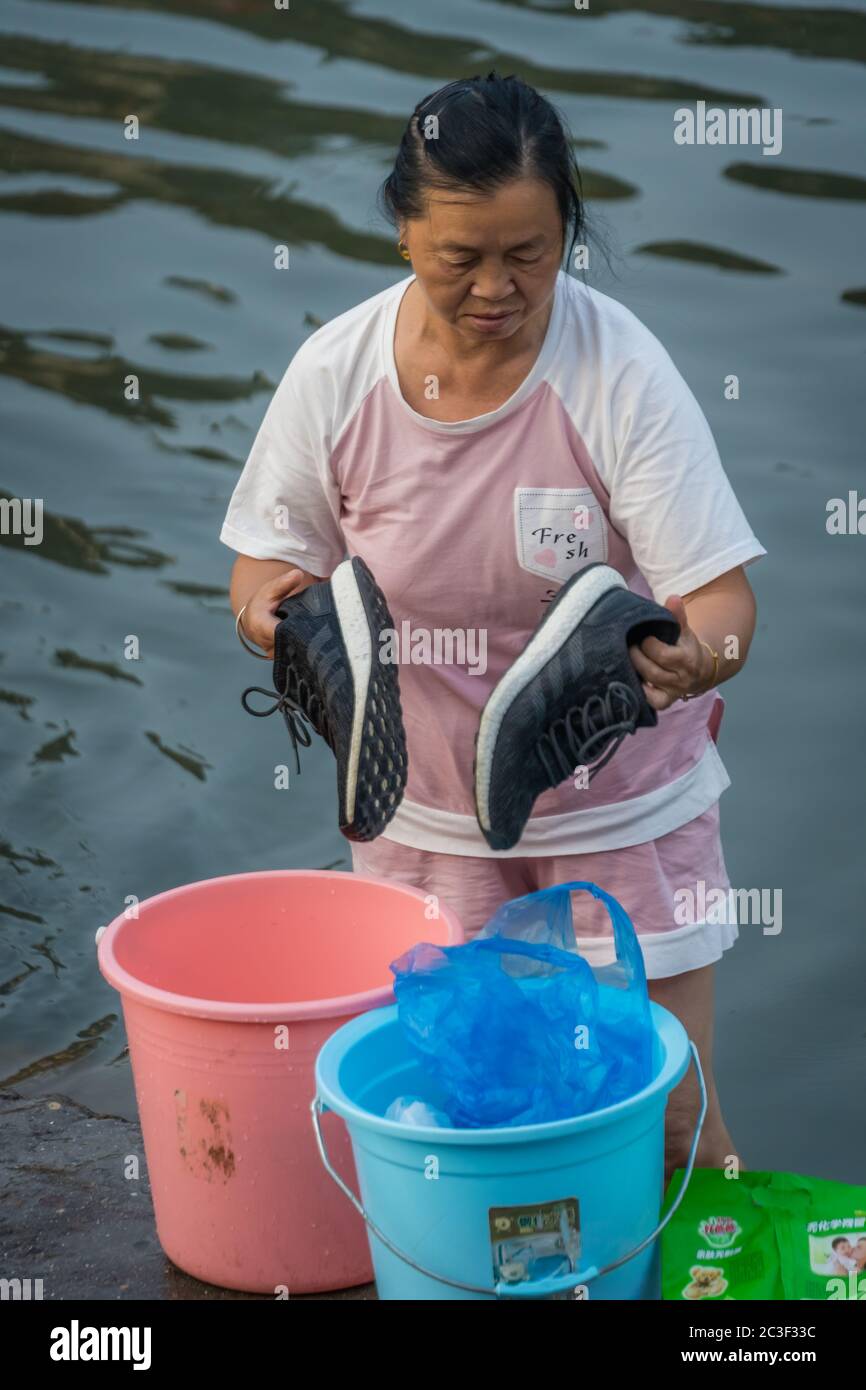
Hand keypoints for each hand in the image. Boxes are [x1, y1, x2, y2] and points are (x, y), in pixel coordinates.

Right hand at [240, 567, 318, 657]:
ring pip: (296, 649)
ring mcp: (275, 654)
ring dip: (307, 640)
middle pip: (292, 642)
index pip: (282, 630)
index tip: (311, 620)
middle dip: (306, 634)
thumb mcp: (271, 589)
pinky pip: (297, 653)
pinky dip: (306, 645)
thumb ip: (284, 583)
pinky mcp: (283, 657)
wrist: (253, 619)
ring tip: (320, 630)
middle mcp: (266, 643)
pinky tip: (316, 637)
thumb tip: (298, 574)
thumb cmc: (263, 602)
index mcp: (260, 625)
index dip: (297, 627)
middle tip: (323, 624)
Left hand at [629, 595, 712, 711]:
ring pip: (648, 685)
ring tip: (626, 658)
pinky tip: (630, 679)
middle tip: (629, 646)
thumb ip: (677, 615)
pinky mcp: (665, 701)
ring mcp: (672, 692)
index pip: (663, 655)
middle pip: (652, 671)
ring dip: (633, 670)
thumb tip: (673, 598)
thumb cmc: (685, 646)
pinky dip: (639, 693)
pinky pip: (651, 702)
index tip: (643, 637)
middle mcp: (680, 679)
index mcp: (687, 660)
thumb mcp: (684, 630)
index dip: (649, 645)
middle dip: (636, 657)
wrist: (699, 670)